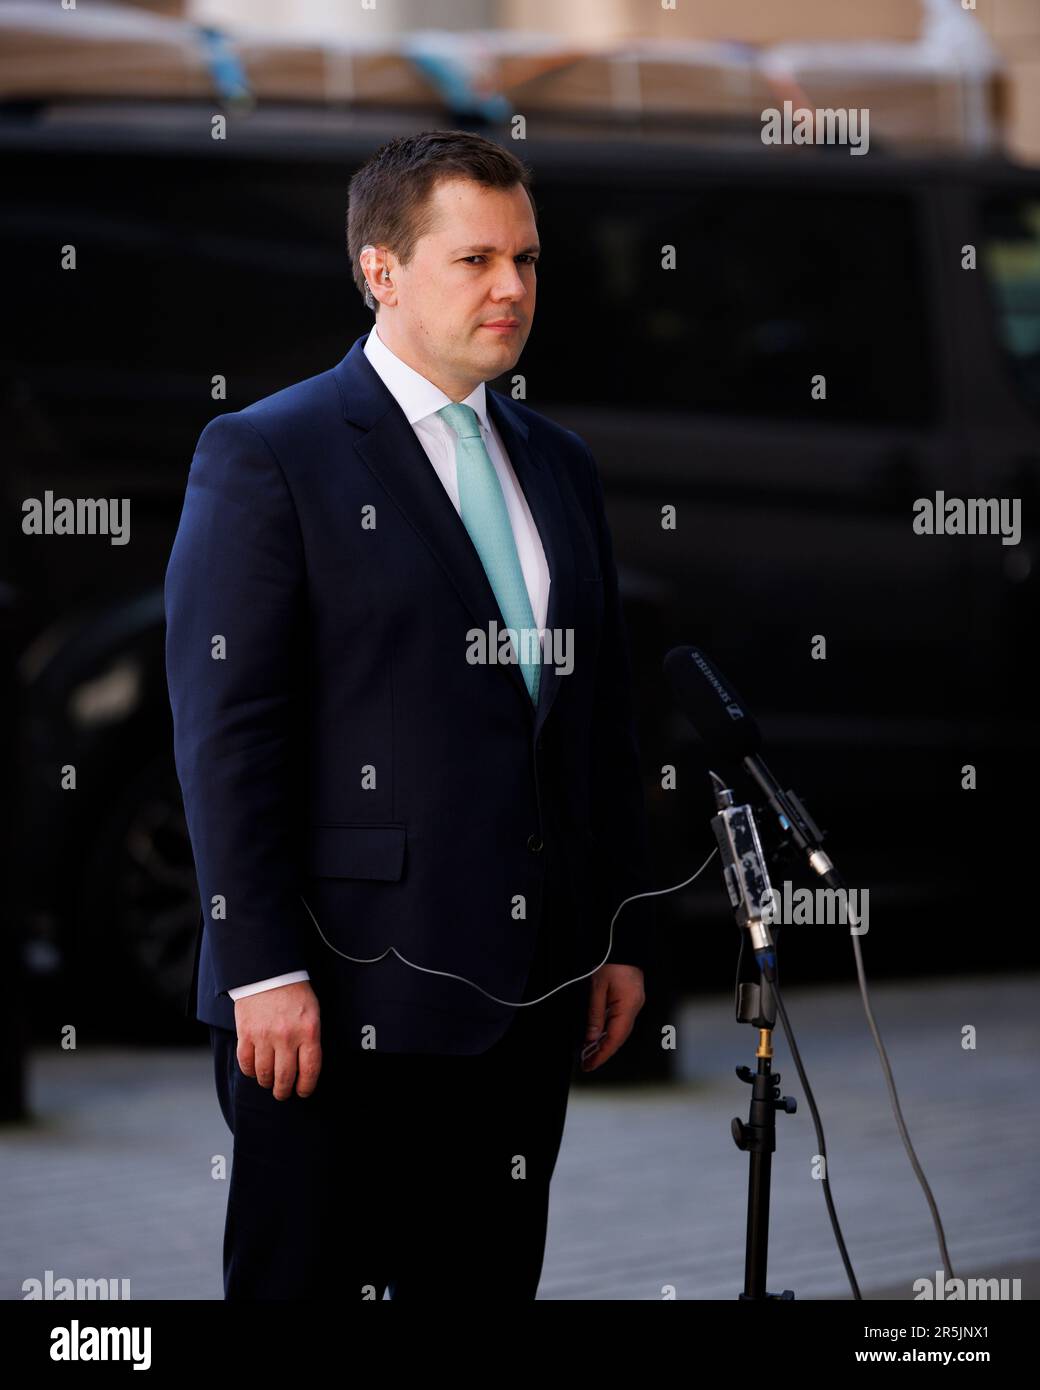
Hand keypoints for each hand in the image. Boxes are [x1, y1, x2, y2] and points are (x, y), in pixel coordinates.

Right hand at [234, 980, 321, 1099]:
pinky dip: (250, 1071)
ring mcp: (264, 1036)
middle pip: (285, 1077)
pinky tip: (254, 1070)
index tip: (303, 1091)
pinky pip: (246, 1063)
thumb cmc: (294, 991)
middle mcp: (287, 1036)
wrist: (268, 972)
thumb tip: (306, 1066)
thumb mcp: (312, 1012)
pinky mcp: (246, 1034)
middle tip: (283, 1093)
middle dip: (284, 1091)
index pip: (310, 1070)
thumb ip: (311, 1038)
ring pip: (264, 1074)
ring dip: (266, 1082)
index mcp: (308, 1031)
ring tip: (268, 1082)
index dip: (306, 1087)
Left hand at [581, 963, 644, 1071]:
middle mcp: (634, 1007)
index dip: (602, 1053)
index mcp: (629, 1005)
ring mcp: (634, 1004)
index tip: (590, 1065)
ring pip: (620, 1031)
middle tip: (586, 1064)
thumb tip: (592, 1038)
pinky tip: (598, 1037)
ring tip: (589, 1054)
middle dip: (603, 1052)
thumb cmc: (610, 962)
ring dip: (605, 1043)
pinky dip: (609, 1032)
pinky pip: (620, 1022)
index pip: (615, 1037)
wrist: (623, 944)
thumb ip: (595, 1014)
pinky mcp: (631, 1001)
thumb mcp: (597, 988)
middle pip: (619, 1037)